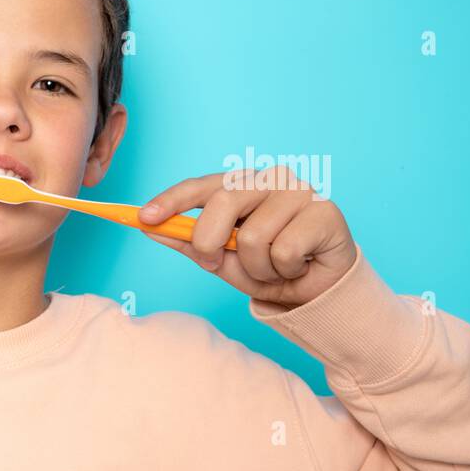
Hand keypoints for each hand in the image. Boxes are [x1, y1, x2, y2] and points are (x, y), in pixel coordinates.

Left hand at [137, 166, 357, 308]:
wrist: (314, 291)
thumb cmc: (266, 268)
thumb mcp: (219, 259)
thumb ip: (187, 241)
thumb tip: (147, 226)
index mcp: (240, 185)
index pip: (201, 186)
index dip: (171, 200)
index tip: (143, 218)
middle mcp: (270, 179)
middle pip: (222, 204)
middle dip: (211, 244)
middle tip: (218, 264)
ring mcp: (299, 191)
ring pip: (253, 236)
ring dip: (256, 267)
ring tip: (273, 267)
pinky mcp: (325, 211)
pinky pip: (285, 250)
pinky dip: (284, 270)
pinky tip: (299, 265)